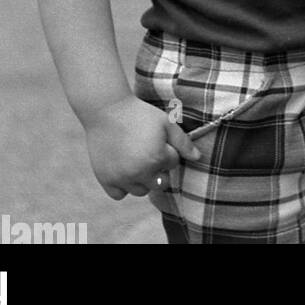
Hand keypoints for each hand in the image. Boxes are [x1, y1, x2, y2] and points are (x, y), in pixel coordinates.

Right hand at [82, 96, 201, 200]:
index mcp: (157, 158)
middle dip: (159, 170)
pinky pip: (119, 194)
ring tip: (136, 160)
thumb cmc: (140, 114)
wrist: (107, 110)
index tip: (158, 139)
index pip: (173, 164)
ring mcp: (122, 178)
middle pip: (160, 183)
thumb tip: (198, 158)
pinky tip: (123, 169)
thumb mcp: (166, 123)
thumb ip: (183, 142)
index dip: (168, 150)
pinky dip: (122, 186)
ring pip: (140, 191)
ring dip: (142, 180)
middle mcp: (140, 172)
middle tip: (149, 153)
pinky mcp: (106, 180)